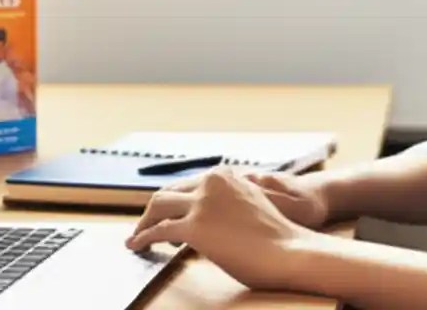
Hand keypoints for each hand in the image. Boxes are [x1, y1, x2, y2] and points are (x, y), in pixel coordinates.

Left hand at [139, 168, 331, 230]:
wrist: (290, 250)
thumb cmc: (277, 237)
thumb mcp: (252, 206)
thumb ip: (229, 203)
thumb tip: (213, 217)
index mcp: (225, 176)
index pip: (186, 184)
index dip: (171, 200)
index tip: (163, 212)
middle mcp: (211, 182)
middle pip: (168, 192)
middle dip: (153, 210)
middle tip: (144, 225)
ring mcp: (202, 203)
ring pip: (158, 207)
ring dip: (143, 222)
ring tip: (136, 236)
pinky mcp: (195, 227)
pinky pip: (158, 231)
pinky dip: (143, 238)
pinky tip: (137, 245)